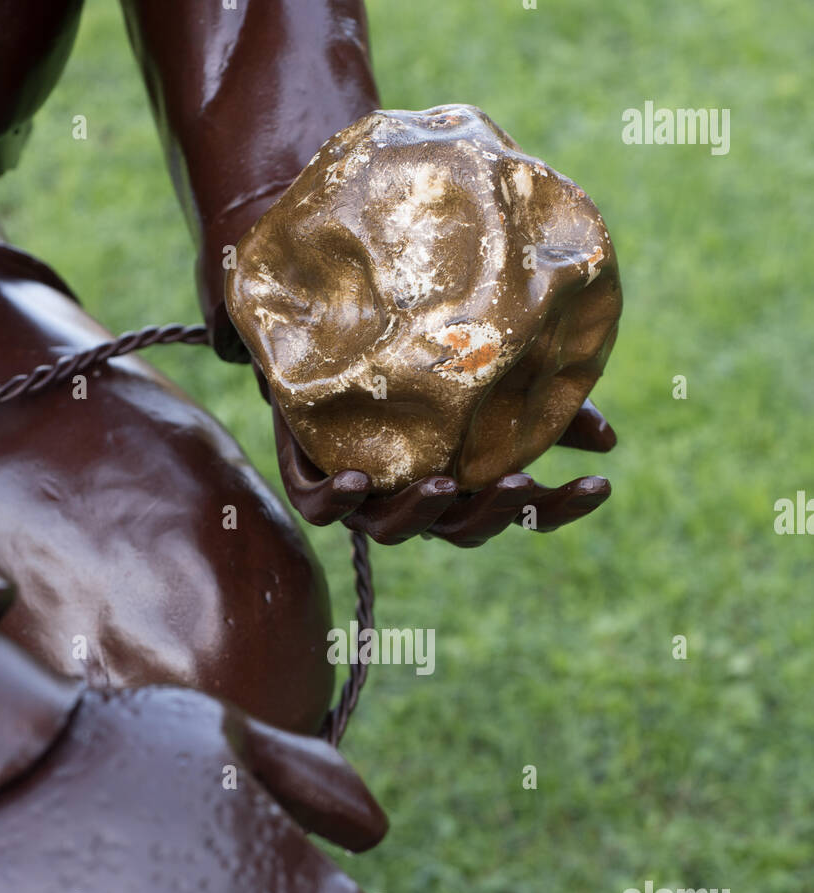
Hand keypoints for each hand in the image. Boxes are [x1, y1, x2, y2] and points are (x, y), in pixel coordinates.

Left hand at [268, 387, 614, 546]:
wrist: (320, 336)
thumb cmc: (411, 367)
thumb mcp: (482, 379)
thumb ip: (536, 405)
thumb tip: (611, 440)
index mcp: (464, 483)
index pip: (520, 511)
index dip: (558, 507)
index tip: (599, 486)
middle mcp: (416, 498)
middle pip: (460, 531)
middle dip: (492, 514)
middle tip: (523, 484)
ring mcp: (364, 495)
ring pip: (392, 530)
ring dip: (420, 513)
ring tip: (445, 485)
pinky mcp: (309, 479)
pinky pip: (320, 508)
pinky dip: (339, 499)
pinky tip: (361, 480)